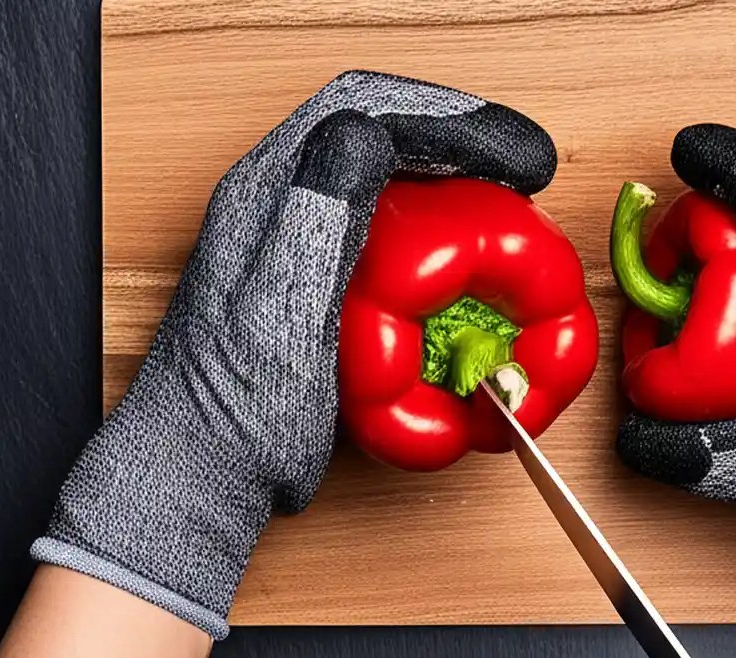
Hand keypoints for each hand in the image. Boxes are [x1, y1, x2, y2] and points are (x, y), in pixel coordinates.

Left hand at [31, 72, 555, 638]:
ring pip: (395, 169)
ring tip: (514, 201)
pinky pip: (398, 219)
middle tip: (527, 170)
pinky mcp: (328, 271)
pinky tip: (479, 257)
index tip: (514, 159)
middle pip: (387, 129)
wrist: (208, 467)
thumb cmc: (235, 407)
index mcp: (267, 193)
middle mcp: (285, 199)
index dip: (451, 120)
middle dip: (466, 137)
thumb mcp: (276, 310)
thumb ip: (315, 216)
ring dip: (462, 175)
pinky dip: (452, 225)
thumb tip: (364, 128)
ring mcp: (306, 233)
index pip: (367, 112)